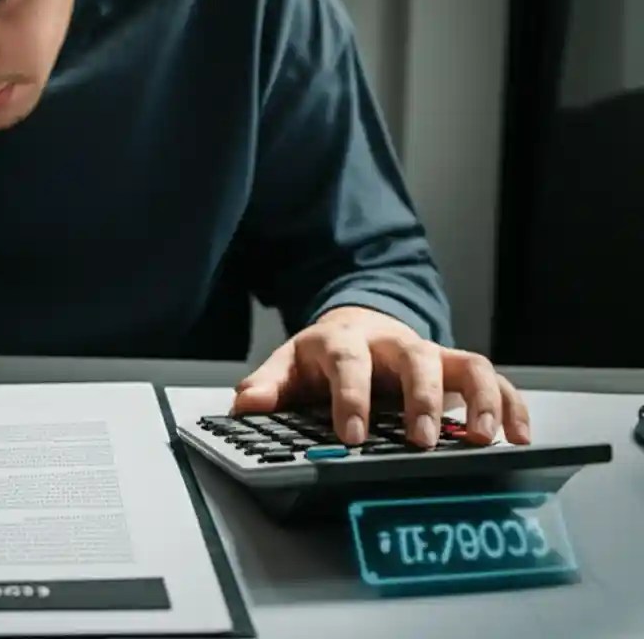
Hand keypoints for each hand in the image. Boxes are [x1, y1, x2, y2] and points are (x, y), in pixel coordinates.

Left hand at [232, 306, 530, 447]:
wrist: (353, 327)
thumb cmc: (321, 358)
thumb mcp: (287, 367)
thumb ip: (267, 386)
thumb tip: (248, 405)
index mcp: (343, 341)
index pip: (348, 362)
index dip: (351, 397)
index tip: (352, 435)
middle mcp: (392, 344)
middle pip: (414, 358)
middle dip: (420, 399)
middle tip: (421, 440)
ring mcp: (429, 353)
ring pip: (463, 363)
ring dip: (478, 400)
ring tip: (483, 439)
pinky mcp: (456, 367)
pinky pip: (492, 379)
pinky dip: (510, 404)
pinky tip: (518, 435)